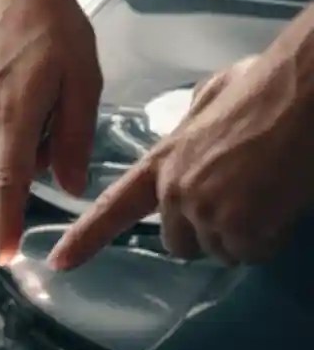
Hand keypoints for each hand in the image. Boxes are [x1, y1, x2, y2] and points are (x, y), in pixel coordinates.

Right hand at [0, 0, 102, 265]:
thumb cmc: (54, 26)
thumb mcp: (84, 79)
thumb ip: (77, 138)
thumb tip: (71, 186)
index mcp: (15, 108)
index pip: (10, 181)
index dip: (10, 223)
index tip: (7, 256)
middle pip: (10, 167)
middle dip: (35, 155)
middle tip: (52, 108)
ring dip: (13, 140)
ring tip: (26, 92)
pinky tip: (5, 88)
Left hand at [48, 52, 313, 269]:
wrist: (305, 92)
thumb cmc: (268, 86)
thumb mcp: (212, 98)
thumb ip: (191, 128)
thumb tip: (195, 132)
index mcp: (163, 162)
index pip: (113, 208)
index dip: (85, 239)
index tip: (60, 262)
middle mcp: (176, 191)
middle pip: (179, 243)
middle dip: (206, 232)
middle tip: (241, 199)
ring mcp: (208, 212)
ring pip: (220, 251)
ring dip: (244, 234)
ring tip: (266, 192)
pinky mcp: (244, 228)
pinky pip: (252, 252)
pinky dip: (269, 237)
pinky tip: (281, 202)